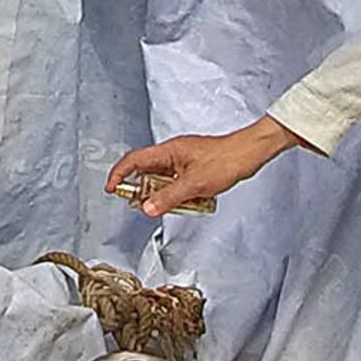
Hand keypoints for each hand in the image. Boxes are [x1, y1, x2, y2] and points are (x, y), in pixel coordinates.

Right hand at [106, 117, 296, 218]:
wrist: (249, 154)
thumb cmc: (225, 161)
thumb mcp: (194, 184)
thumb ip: (168, 198)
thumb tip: (146, 208)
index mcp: (168, 152)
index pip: (133, 160)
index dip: (119, 174)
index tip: (111, 188)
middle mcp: (173, 154)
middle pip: (146, 171)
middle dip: (142, 190)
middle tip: (142, 205)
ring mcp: (183, 160)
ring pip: (163, 179)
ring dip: (163, 194)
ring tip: (170, 206)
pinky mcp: (194, 167)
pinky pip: (177, 182)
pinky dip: (177, 193)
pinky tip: (187, 202)